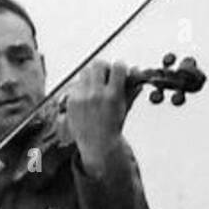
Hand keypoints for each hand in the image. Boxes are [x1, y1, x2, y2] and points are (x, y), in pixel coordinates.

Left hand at [65, 59, 128, 173]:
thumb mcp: (125, 107)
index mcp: (112, 96)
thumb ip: (131, 88)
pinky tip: (87, 98)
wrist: (98, 145)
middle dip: (104, 68)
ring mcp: (81, 97)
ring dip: (92, 76)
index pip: (118, 66)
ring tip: (96, 87)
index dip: (120, 68)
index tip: (120, 72)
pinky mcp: (71, 101)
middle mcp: (96, 95)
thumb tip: (136, 71)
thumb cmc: (112, 127)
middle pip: (98, 64)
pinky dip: (82, 87)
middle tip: (106, 77)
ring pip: (85, 71)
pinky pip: (76, 84)